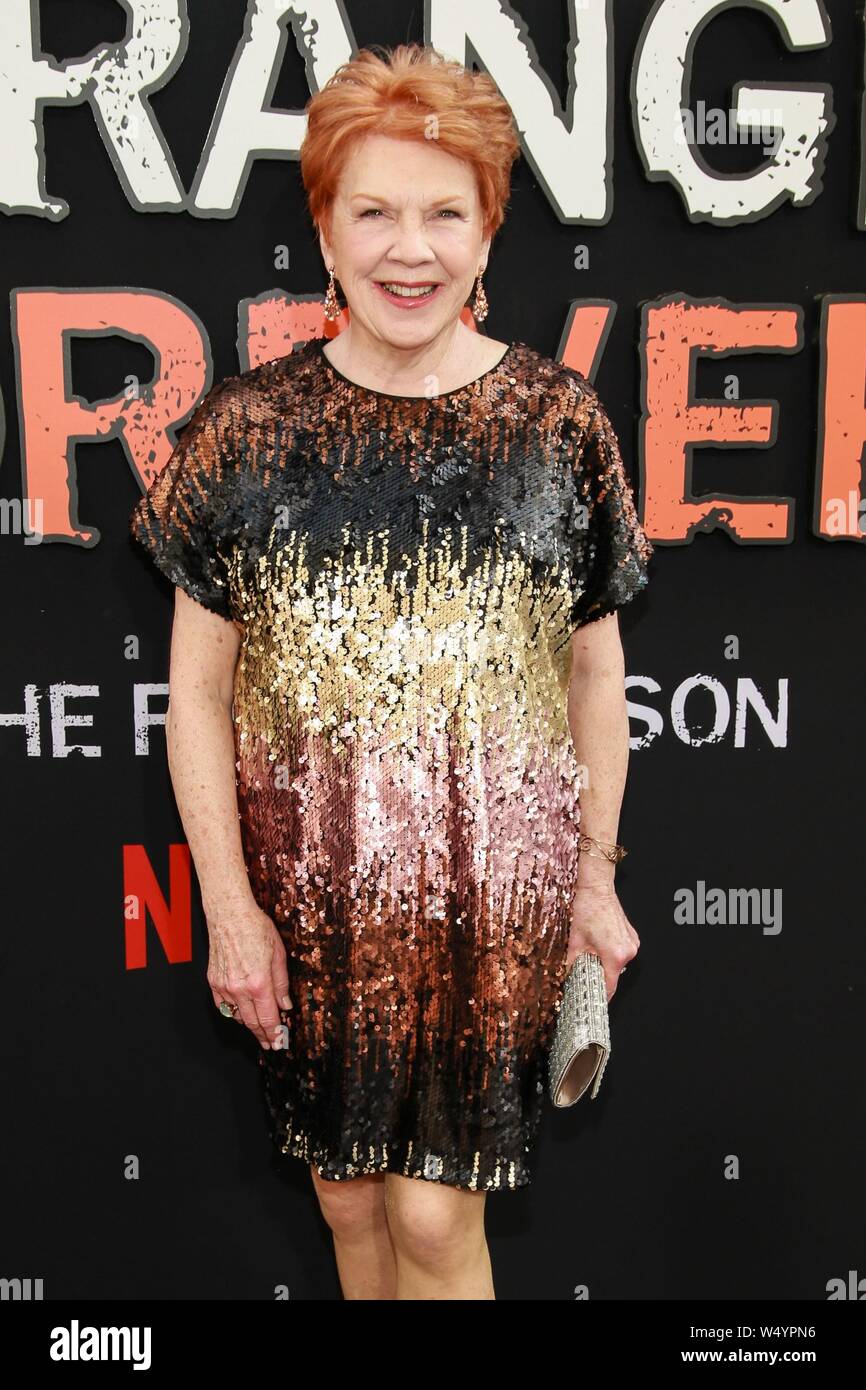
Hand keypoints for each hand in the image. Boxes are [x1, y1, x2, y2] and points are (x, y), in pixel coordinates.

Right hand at [205, 899, 291, 1050]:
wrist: (229, 915)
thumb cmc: (256, 928)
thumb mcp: (278, 954)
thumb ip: (281, 983)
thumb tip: (285, 1005)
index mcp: (258, 983)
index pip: (268, 1018)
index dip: (275, 1033)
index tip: (279, 1042)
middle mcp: (239, 989)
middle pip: (252, 1022)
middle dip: (263, 1035)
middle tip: (271, 1044)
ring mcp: (224, 986)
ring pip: (237, 1016)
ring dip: (249, 1025)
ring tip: (259, 1030)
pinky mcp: (213, 981)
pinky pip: (223, 1006)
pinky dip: (233, 1013)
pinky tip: (241, 1015)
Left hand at [566, 883, 638, 1000]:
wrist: (597, 888)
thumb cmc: (587, 909)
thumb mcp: (575, 940)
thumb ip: (572, 963)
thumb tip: (567, 976)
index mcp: (615, 955)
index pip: (610, 985)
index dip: (601, 996)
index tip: (592, 1002)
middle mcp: (628, 951)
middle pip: (614, 974)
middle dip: (599, 976)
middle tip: (585, 974)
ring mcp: (632, 943)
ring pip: (617, 963)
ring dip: (605, 963)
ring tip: (591, 954)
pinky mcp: (632, 937)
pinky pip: (622, 952)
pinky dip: (611, 953)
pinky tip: (600, 944)